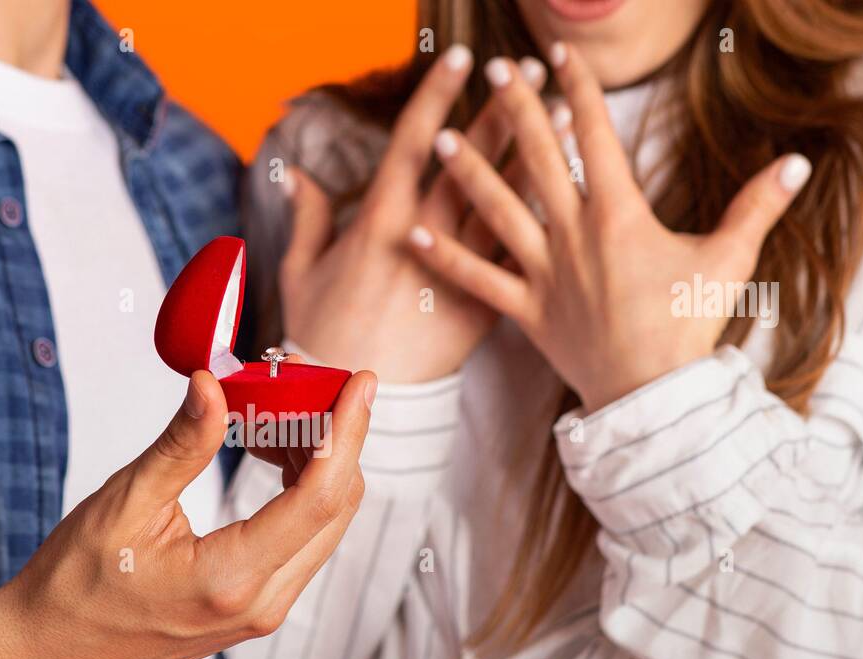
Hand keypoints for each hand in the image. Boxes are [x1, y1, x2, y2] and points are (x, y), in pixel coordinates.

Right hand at [0, 368, 375, 658]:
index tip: (362, 383)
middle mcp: (260, 604)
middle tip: (305, 381)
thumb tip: (215, 386)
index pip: (319, 497)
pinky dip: (297, 492)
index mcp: (230, 579)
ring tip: (274, 412)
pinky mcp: (253, 609)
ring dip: (317, 463)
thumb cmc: (73, 587)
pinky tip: (265, 452)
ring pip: (323, 527)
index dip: (348, 432)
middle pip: (336, 508)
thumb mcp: (123, 504)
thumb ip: (181, 445)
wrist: (47, 654)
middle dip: (336, 437)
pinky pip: (300, 542)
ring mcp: (261, 612)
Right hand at [278, 46, 546, 383]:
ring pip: (504, 204)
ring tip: (568, 119)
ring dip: (537, 158)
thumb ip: (306, 218)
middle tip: (529, 72)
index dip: (438, 93)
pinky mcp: (480, 308)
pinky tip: (568, 199)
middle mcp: (423, 238)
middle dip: (501, 112)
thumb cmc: (322, 333)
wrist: (349, 398)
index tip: (461, 56)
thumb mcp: (302, 271)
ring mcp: (456, 273)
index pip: (414, 140)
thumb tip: (294, 174)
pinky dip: (543, 224)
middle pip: (471, 162)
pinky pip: (518, 258)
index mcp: (378, 220)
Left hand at [408, 44, 811, 411]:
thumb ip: (756, 208)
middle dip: (517, 110)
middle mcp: (573, 235)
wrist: (653, 394)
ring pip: (499, 212)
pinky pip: (479, 281)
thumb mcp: (729, 261)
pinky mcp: (526, 311)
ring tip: (442, 137)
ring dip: (470, 173)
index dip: (578, 90)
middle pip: (540, 160)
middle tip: (494, 71)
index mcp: (619, 215)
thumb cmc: (690, 327)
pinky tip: (414, 236)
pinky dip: (447, 259)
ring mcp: (545, 273)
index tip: (560, 55)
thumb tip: (797, 163)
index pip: (596, 137)